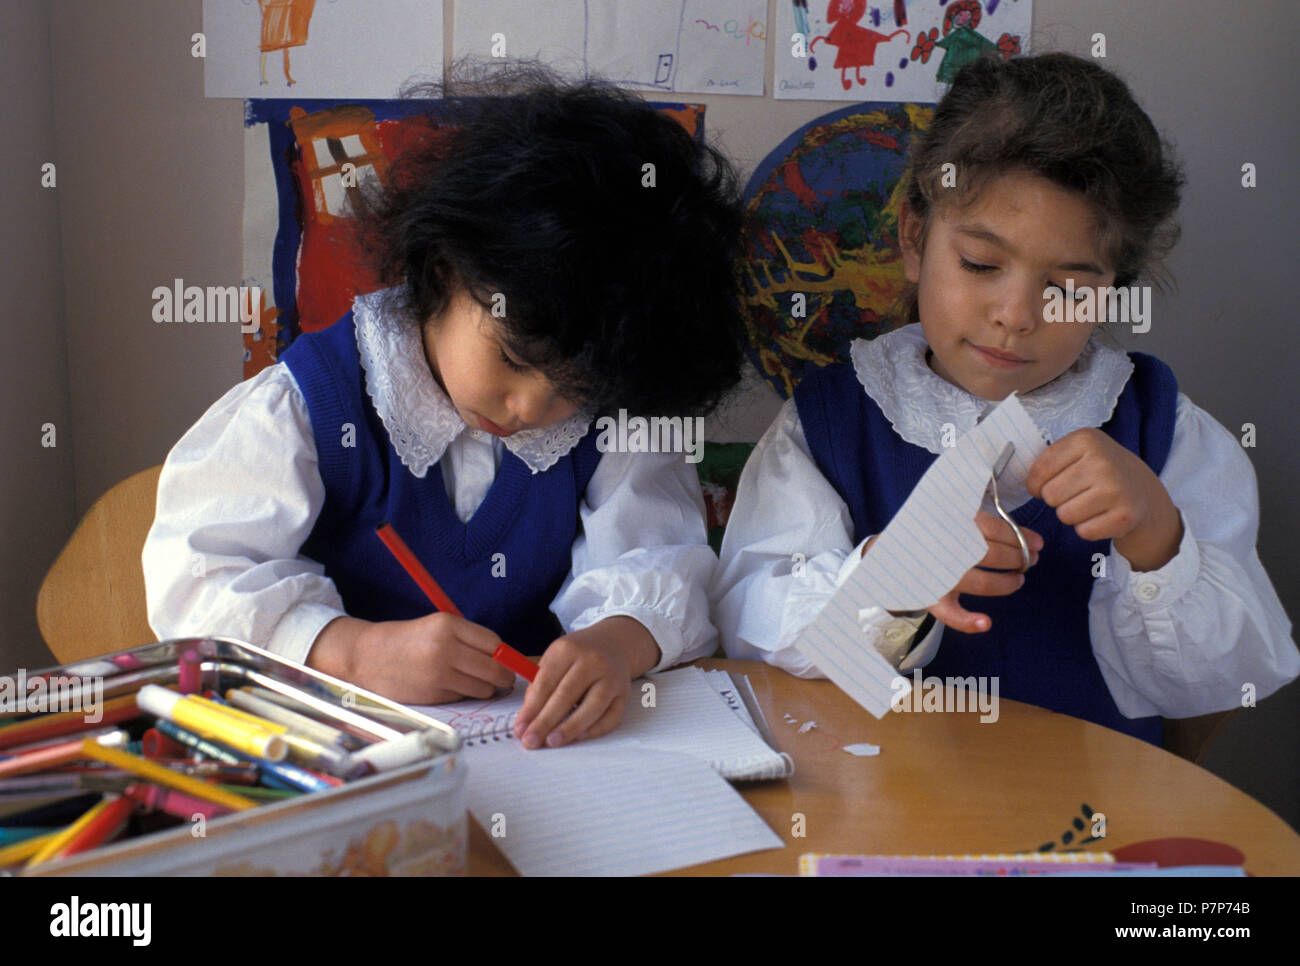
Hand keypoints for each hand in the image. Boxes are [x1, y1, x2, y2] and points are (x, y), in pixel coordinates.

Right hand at [308, 612, 514, 703]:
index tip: (508, 661)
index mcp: (448, 625)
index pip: (494, 644)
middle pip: (494, 668)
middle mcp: (445, 648)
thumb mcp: (437, 627)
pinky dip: (465, 694)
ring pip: (483, 687)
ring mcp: (439, 673)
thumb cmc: (406, 640)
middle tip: (505, 679)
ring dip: (486, 688)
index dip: (505, 655)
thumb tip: (504, 657)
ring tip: (475, 682)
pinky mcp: (433, 694)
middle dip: (504, 677)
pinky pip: (464, 697)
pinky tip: (452, 687)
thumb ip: (468, 639)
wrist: (367, 656)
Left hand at [513, 616, 659, 749]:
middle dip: (545, 722)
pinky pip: (611, 717)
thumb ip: (539, 685)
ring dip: (570, 728)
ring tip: (552, 742)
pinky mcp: (624, 694)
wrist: (613, 644)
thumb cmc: (577, 656)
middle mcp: (592, 661)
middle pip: (566, 695)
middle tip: (531, 741)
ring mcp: (611, 678)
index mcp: (568, 649)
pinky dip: (595, 729)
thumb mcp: (555, 659)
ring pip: (592, 707)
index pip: (546, 682)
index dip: (531, 708)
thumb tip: (527, 719)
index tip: (519, 729)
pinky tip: (579, 737)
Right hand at [863, 510, 1042, 633]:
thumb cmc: (924, 536)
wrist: (884, 557)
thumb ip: (973, 517)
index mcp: (946, 524)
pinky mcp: (930, 599)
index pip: (992, 528)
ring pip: (980, 582)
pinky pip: (950, 615)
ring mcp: (936, 575)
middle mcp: (942, 549)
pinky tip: (985, 623)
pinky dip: (967, 622)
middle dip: (1018, 557)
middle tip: (1031, 559)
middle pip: (990, 553)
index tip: (1037, 542)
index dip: (1020, 535)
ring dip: (1006, 582)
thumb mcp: (944, 515)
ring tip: (1019, 578)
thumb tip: (1014, 524)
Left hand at [1026, 428, 1181, 571]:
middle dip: (1057, 499)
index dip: (1035, 484)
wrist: (1141, 489)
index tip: (1046, 484)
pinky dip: (1088, 528)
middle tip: (1077, 493)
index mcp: (1086, 439)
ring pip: (1064, 515)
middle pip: (1050, 495)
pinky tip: (1102, 515)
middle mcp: (1103, 461)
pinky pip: (1083, 532)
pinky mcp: (1125, 516)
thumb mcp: (1076, 451)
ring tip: (1089, 503)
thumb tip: (1028, 484)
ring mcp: (1117, 489)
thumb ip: (1048, 461)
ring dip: (1071, 514)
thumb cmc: (1098, 470)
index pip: (1039, 470)